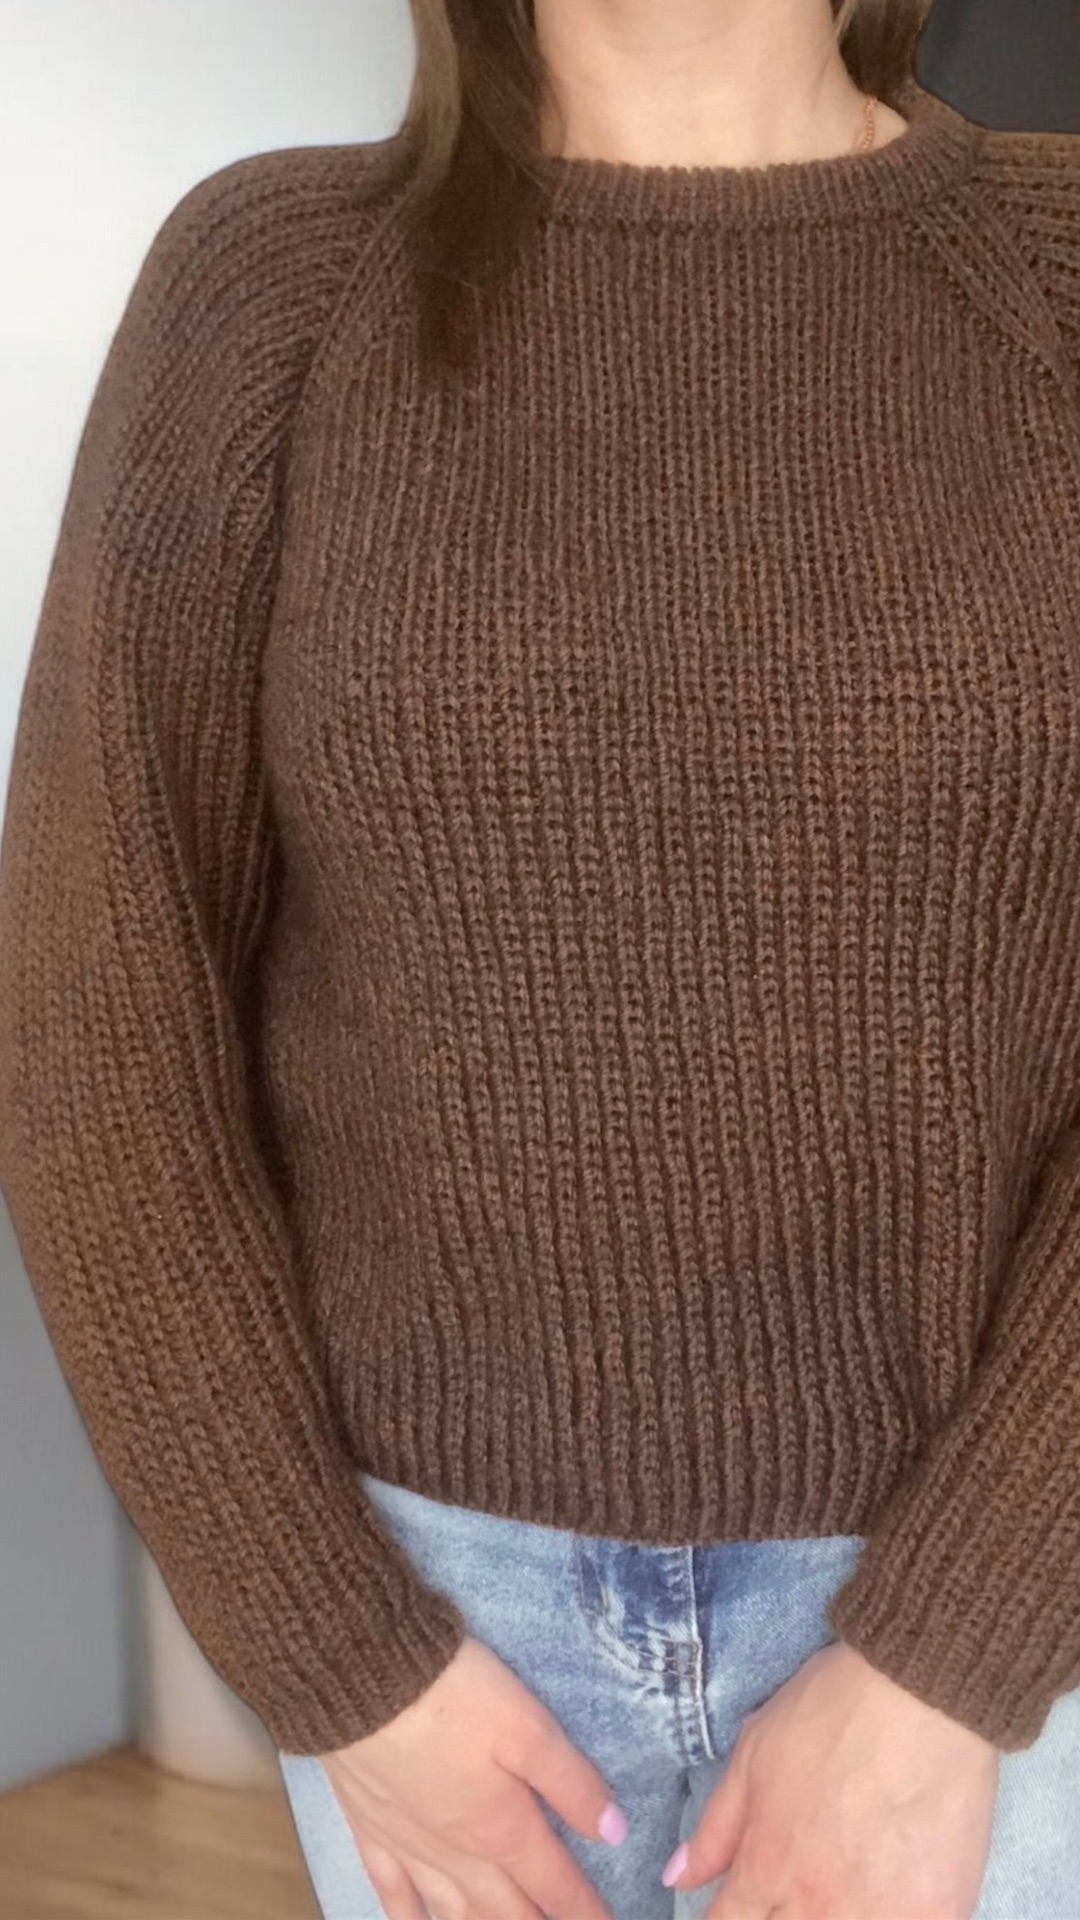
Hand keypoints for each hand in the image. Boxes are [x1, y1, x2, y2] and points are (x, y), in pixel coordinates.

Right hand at [319, 1633, 625, 1919]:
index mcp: (505, 1828)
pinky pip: (394, 1894)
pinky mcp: (372, 1830)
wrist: (361, 1677)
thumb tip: (615, 1834)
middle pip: (509, 1911)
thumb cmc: (453, 1694)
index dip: (585, 1910)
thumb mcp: (528, 1727)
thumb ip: (572, 1782)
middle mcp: (460, 1853)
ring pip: (456, 1914)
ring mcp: (412, 1847)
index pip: (556, 1884)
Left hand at [666, 1640, 999, 1919]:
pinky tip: (890, 1892)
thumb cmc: (830, 1711)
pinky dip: (891, 1915)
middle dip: (777, 1916)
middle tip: (791, 1884)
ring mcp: (879, 1918)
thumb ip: (715, 1827)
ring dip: (830, 1918)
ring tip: (839, 1881)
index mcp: (766, 1869)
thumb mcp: (753, 1753)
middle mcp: (817, 1906)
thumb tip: (676, 1877)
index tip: (733, 1907)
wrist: (923, 1696)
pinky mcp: (937, 1916)